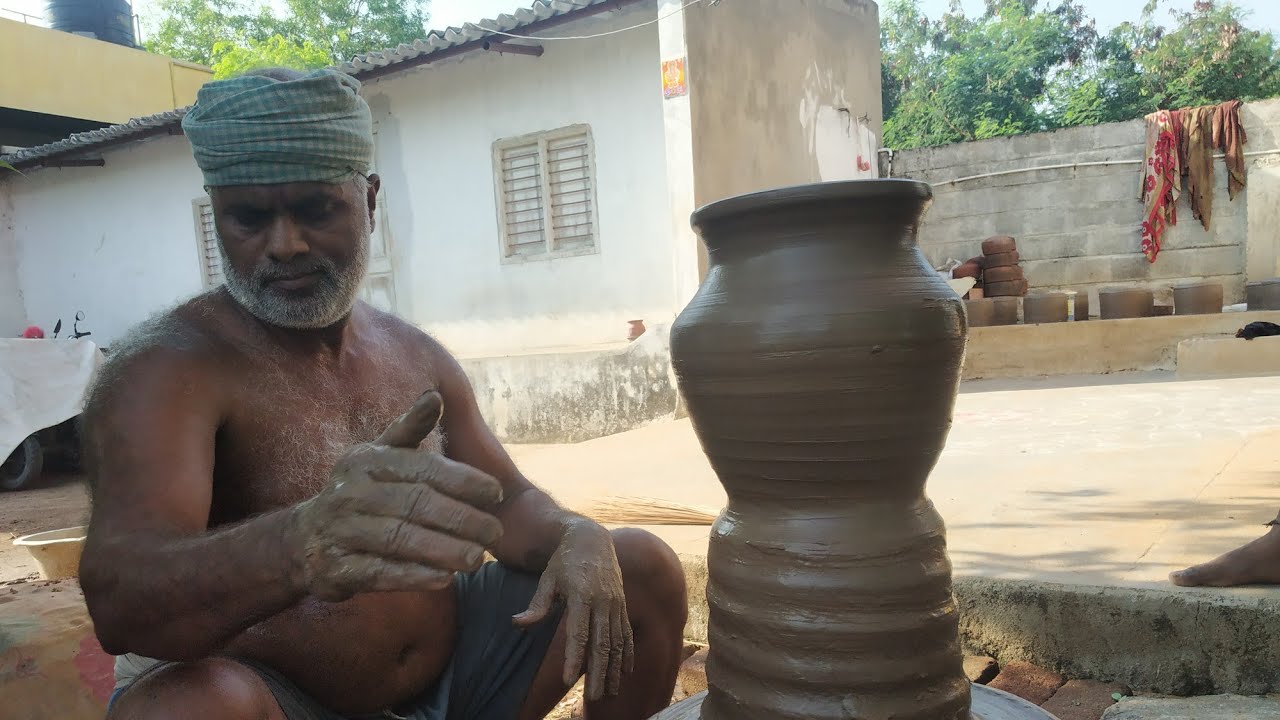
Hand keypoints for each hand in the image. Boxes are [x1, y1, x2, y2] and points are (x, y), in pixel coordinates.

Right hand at [286, 391, 504, 601]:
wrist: (304, 539)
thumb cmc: (360, 492)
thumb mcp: (380, 456)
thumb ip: (410, 428)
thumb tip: (435, 396)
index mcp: (368, 461)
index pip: (423, 469)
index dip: (464, 480)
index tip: (497, 493)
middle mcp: (351, 492)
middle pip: (416, 505)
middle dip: (461, 519)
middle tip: (494, 532)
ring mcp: (341, 531)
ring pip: (400, 540)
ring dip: (444, 550)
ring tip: (477, 559)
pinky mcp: (336, 568)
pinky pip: (380, 572)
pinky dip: (414, 576)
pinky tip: (444, 579)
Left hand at [513, 522, 633, 699]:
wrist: (592, 538)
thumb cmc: (565, 560)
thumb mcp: (548, 578)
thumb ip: (537, 604)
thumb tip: (517, 623)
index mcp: (581, 595)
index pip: (578, 633)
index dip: (572, 658)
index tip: (567, 680)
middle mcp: (602, 601)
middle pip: (601, 643)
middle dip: (597, 672)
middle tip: (593, 697)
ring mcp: (615, 603)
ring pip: (617, 642)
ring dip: (613, 669)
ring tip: (609, 692)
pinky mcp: (622, 604)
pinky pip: (626, 632)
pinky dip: (627, 653)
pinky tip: (625, 672)